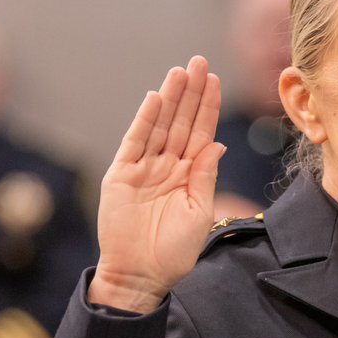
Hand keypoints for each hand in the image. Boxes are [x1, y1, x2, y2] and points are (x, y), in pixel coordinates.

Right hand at [91, 55, 224, 312]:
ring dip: (170, 99)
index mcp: (189, 176)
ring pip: (159, 126)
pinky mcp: (121, 175)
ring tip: (180, 71)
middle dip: (191, 93)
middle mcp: (167, 167)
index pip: (200, 134)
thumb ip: (205, 177)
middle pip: (181, 122)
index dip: (207, 108)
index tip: (215, 81)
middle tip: (200, 62)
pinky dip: (145, 121)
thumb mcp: (199, 212)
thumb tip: (216, 143)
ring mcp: (144, 169)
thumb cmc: (174, 252)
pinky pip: (135, 142)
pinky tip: (156, 99)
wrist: (142, 275)